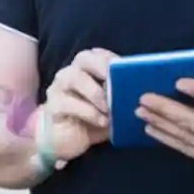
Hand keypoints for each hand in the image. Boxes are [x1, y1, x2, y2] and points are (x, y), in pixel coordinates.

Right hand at [41, 48, 117, 165]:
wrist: (68, 140)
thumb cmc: (92, 119)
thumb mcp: (111, 107)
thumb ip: (121, 96)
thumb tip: (140, 91)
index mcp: (86, 68)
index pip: (98, 54)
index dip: (112, 59)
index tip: (128, 70)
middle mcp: (71, 72)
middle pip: (83, 58)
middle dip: (102, 67)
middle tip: (117, 84)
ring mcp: (58, 87)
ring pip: (73, 78)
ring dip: (95, 92)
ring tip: (109, 108)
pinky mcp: (53, 106)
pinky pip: (68, 103)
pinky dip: (88, 112)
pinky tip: (102, 122)